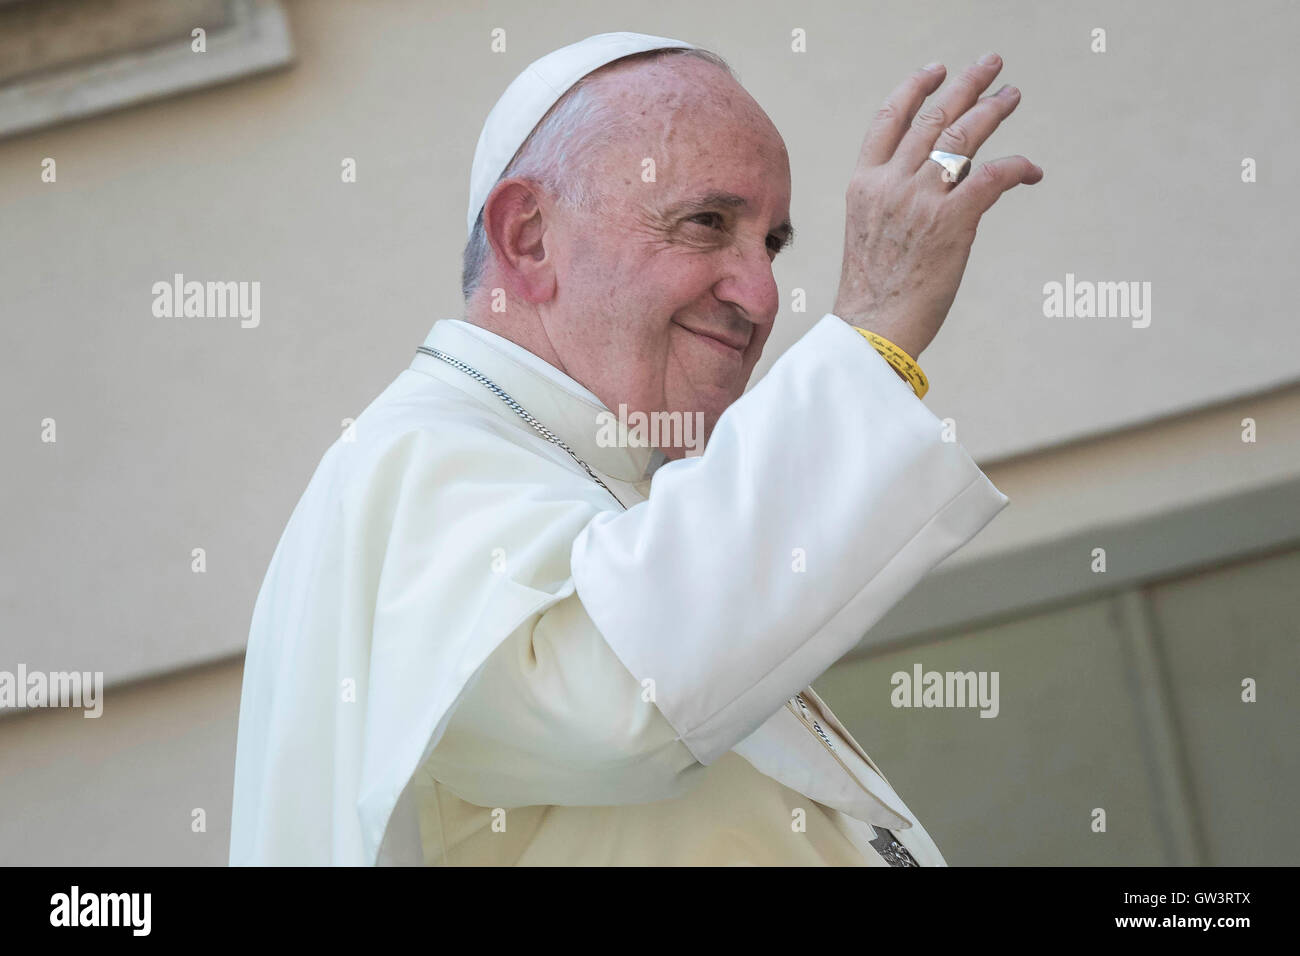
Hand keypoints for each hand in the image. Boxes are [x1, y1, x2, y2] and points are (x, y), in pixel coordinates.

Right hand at [832, 54, 1042, 359]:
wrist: (872, 329)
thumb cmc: (873, 292)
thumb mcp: (869, 233)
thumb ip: (895, 201)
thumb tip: (939, 186)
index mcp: (864, 185)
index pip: (888, 119)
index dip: (915, 89)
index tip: (937, 72)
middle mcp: (890, 184)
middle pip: (933, 118)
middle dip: (966, 86)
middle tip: (991, 66)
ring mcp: (921, 200)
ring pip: (962, 137)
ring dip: (993, 111)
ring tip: (1012, 96)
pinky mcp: (953, 222)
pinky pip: (993, 176)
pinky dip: (1018, 167)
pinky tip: (1032, 171)